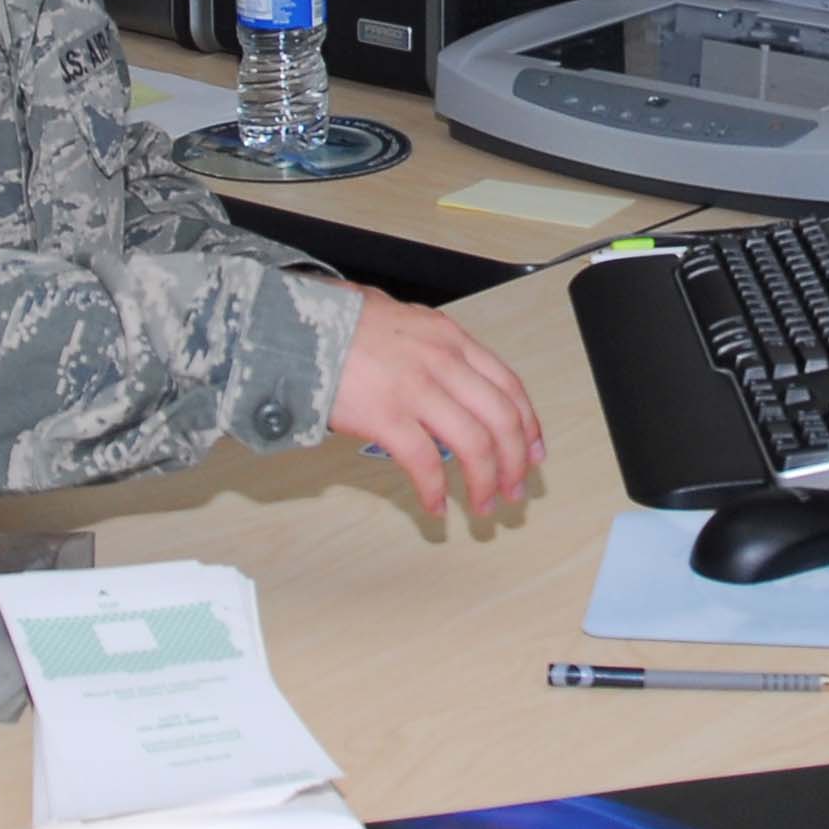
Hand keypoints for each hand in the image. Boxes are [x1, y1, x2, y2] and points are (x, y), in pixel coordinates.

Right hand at [327, 291, 545, 521]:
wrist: (296, 324)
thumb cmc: (343, 323)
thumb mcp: (405, 321)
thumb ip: (434, 348)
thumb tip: (453, 379)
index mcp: (451, 339)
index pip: (509, 386)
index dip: (528, 425)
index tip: (532, 453)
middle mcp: (443, 361)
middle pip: (501, 420)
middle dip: (515, 462)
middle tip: (514, 490)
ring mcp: (416, 388)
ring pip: (474, 444)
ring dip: (485, 482)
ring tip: (482, 506)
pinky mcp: (385, 415)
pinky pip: (425, 462)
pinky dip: (435, 490)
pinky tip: (435, 507)